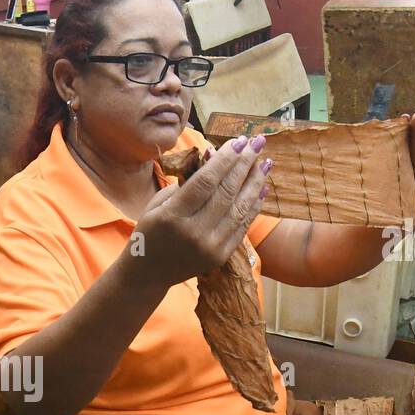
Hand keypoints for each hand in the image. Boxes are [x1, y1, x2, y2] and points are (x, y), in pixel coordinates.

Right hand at [132, 135, 269, 290]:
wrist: (148, 273)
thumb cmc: (149, 232)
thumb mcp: (157, 204)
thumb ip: (185, 182)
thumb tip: (213, 156)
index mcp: (172, 216)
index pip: (206, 182)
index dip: (225, 160)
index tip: (239, 141)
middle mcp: (193, 232)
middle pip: (226, 192)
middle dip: (244, 164)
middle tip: (257, 143)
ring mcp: (209, 247)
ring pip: (239, 209)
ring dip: (255, 183)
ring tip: (265, 163)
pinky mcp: (220, 256)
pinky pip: (241, 226)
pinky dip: (254, 206)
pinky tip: (261, 189)